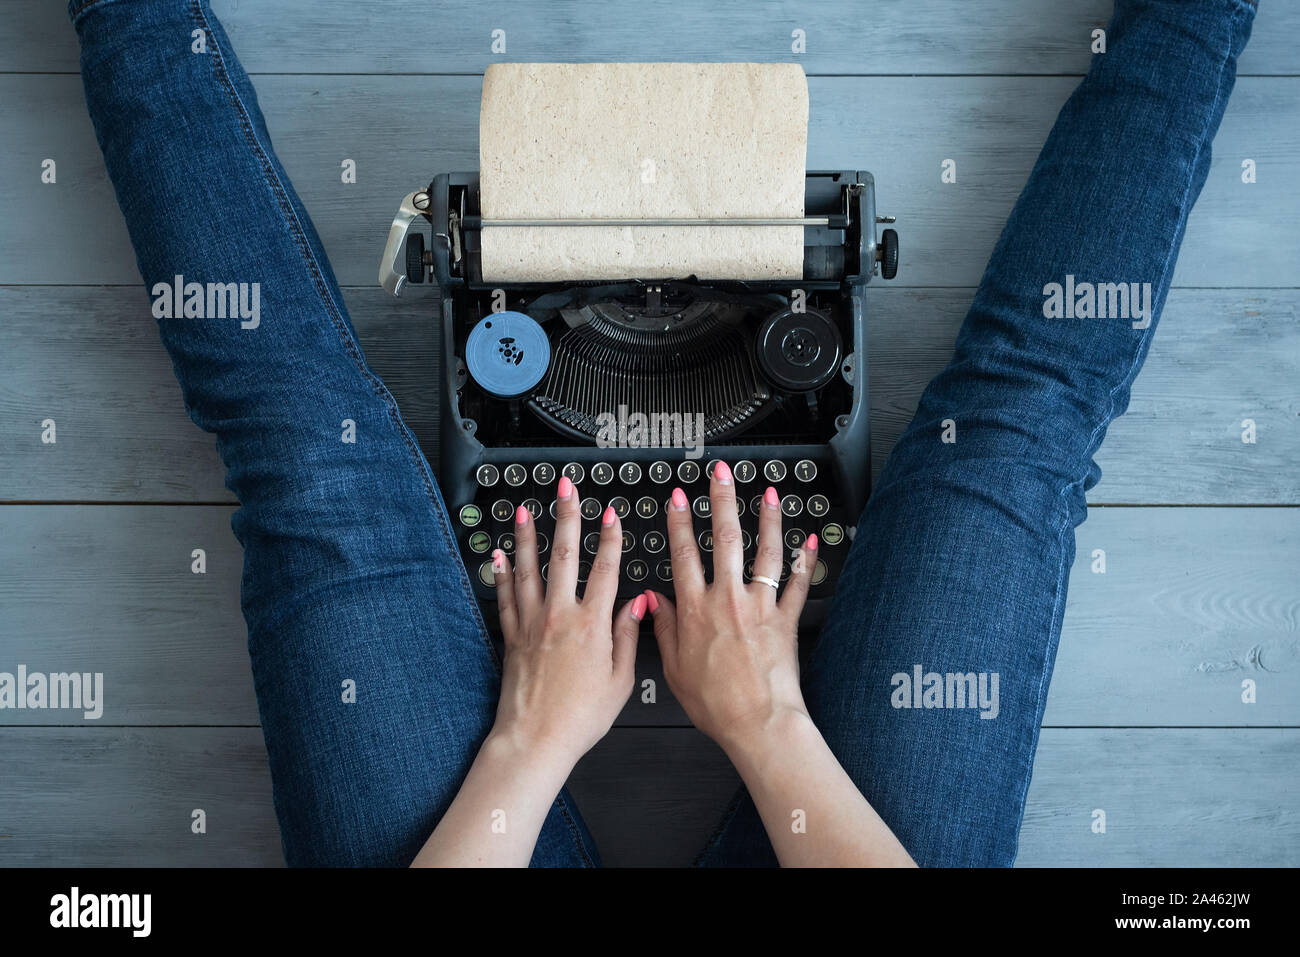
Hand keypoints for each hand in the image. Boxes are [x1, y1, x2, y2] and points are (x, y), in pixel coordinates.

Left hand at [489, 475, 642, 768]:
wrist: (536, 739)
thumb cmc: (580, 718)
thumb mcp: (620, 680)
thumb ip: (628, 637)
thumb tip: (637, 606)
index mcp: (592, 625)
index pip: (606, 569)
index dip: (611, 537)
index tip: (612, 514)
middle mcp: (559, 616)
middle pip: (564, 555)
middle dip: (567, 517)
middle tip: (566, 490)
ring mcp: (532, 624)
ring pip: (529, 569)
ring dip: (528, 536)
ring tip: (526, 509)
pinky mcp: (512, 637)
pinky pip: (506, 596)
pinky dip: (502, 573)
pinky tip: (500, 554)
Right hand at [645, 460, 818, 753]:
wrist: (757, 723)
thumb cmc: (717, 704)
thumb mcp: (674, 669)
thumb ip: (665, 629)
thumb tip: (654, 602)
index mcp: (695, 610)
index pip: (683, 554)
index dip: (678, 522)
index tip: (676, 498)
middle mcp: (728, 600)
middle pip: (724, 539)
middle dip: (721, 501)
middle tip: (721, 474)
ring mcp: (759, 606)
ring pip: (764, 552)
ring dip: (767, 519)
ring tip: (769, 494)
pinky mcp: (785, 620)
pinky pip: (796, 584)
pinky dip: (804, 561)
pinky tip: (807, 540)